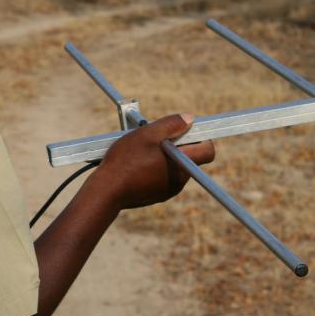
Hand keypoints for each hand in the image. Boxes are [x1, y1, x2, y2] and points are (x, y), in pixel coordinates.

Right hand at [91, 113, 215, 210]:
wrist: (106, 191)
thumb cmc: (126, 160)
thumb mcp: (148, 133)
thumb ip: (171, 124)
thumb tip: (189, 119)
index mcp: (182, 163)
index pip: (208, 151)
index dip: (202, 137)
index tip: (185, 130)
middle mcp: (180, 180)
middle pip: (189, 157)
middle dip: (177, 144)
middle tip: (156, 136)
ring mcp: (168, 190)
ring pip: (174, 166)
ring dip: (163, 155)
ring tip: (142, 148)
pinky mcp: (155, 196)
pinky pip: (161, 177)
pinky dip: (154, 167)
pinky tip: (136, 162)